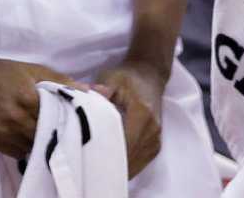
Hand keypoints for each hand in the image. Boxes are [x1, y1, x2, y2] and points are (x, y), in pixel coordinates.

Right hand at [0, 54, 75, 160]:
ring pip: (30, 148)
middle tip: (52, 129)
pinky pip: (15, 152)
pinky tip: (19, 134)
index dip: (61, 123)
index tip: (65, 123)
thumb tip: (89, 91)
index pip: (54, 121)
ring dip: (34, 142)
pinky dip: (20, 145)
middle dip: (49, 134)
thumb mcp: (35, 71)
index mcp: (28, 100)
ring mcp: (2, 132)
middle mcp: (15, 119)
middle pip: (42, 137)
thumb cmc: (6, 71)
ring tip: (33, 130)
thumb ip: (61, 81)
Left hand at [91, 60, 164, 178]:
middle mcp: (153, 128)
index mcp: (142, 113)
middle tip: (88, 167)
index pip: (124, 141)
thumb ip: (101, 90)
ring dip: (118, 167)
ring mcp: (156, 138)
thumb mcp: (111, 77)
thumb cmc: (127, 76)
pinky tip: (111, 166)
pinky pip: (141, 161)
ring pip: (136, 163)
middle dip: (109, 163)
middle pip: (130, 156)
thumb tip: (87, 95)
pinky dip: (127, 165)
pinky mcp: (156, 143)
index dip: (106, 151)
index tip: (87, 155)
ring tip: (97, 169)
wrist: (149, 74)